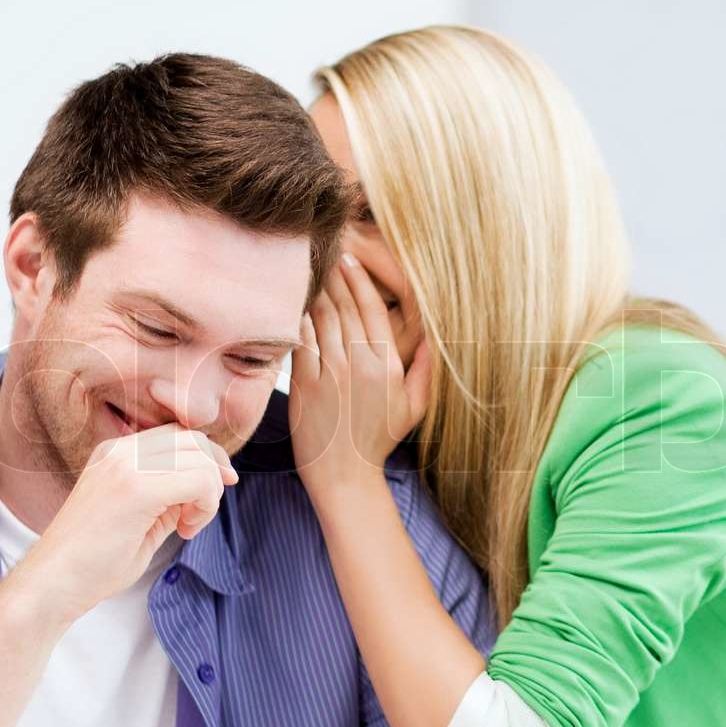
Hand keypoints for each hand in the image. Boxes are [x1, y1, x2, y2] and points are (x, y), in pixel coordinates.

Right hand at [14, 424, 236, 620]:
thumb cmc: (92, 561)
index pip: (178, 435)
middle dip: (214, 474)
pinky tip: (184, 531)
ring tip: (187, 525)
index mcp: (116, 453)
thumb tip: (206, 486)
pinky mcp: (136, 488)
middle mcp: (121, 451)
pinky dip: (206, 506)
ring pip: (201, 459)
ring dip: (209, 494)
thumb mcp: (141, 518)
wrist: (53, 583)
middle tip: (200, 513)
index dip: (206, 460)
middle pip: (194, 441)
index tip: (209, 495)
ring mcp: (126, 466)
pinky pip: (199, 481)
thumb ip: (170, 497)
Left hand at [290, 254, 430, 504]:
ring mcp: (329, 374)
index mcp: (386, 367)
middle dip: (334, 277)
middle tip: (325, 252)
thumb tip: (432, 337)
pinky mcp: (304, 386)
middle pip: (344, 308)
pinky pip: (300, 342)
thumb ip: (423, 370)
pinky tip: (293, 301)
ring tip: (309, 268)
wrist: (344, 475)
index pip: (372, 311)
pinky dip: (297, 319)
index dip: (360, 281)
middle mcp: (358, 366)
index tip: (350, 261)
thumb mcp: (413, 408)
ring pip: (320, 320)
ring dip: (315, 291)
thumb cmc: (379, 440)